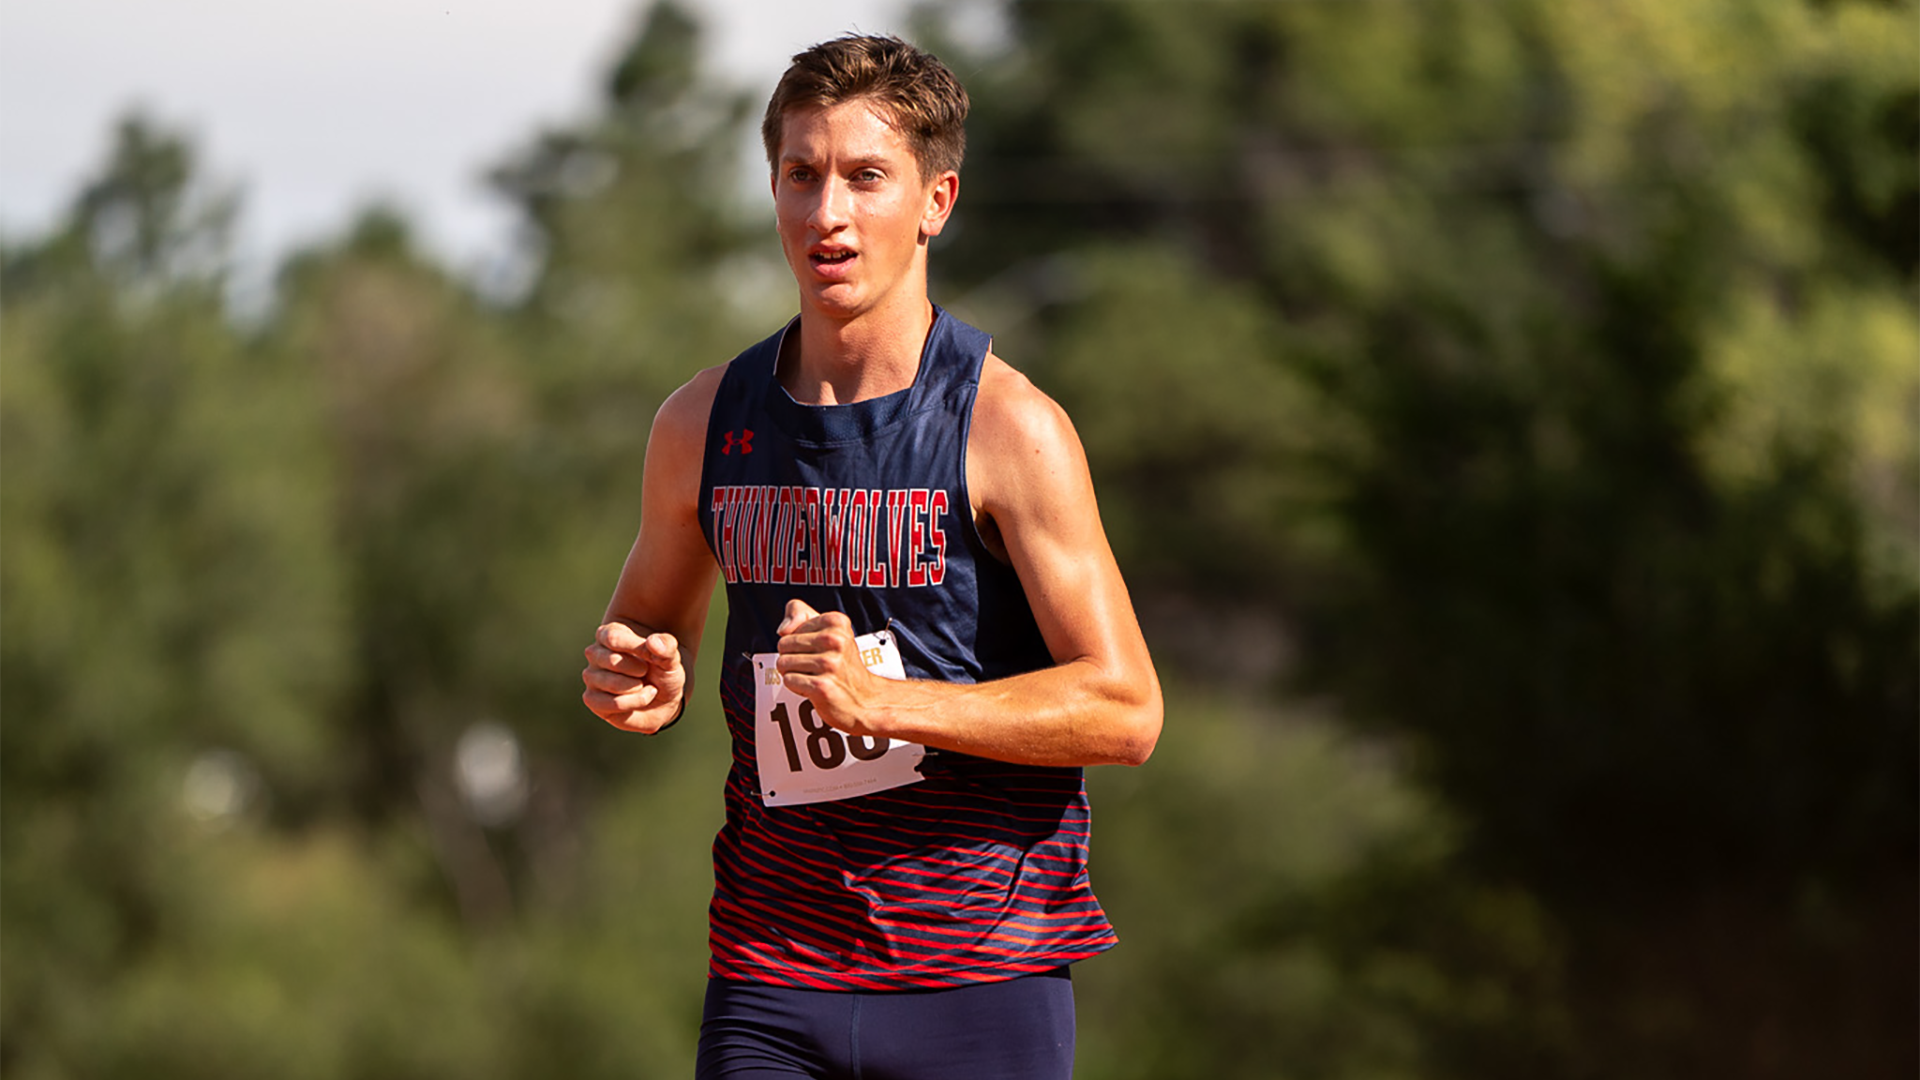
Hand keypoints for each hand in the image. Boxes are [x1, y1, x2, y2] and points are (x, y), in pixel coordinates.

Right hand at [582, 622, 685, 732]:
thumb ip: (666, 647)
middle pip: (612, 660)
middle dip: (639, 670)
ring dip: (639, 689)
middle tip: (646, 671)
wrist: (662, 700)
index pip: (613, 637)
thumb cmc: (662, 672)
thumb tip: (653, 642)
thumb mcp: (671, 658)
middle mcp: (595, 653)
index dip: (636, 648)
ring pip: (614, 684)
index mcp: (609, 634)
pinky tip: (641, 699)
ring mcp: (591, 676)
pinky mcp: (592, 699)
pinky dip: (634, 703)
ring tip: (647, 687)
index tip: (651, 654)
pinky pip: (613, 703)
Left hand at [775, 599, 884, 737]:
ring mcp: (829, 664)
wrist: (864, 699)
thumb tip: (783, 629)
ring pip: (783, 663)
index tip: (817, 650)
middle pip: (783, 645)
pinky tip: (815, 688)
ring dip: (793, 674)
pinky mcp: (821, 686)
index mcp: (837, 622)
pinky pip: (789, 680)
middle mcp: (835, 640)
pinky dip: (797, 688)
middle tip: (814, 666)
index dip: (797, 642)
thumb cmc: (842, 664)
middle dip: (792, 658)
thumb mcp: (828, 630)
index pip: (789, 629)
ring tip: (814, 676)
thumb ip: (800, 614)